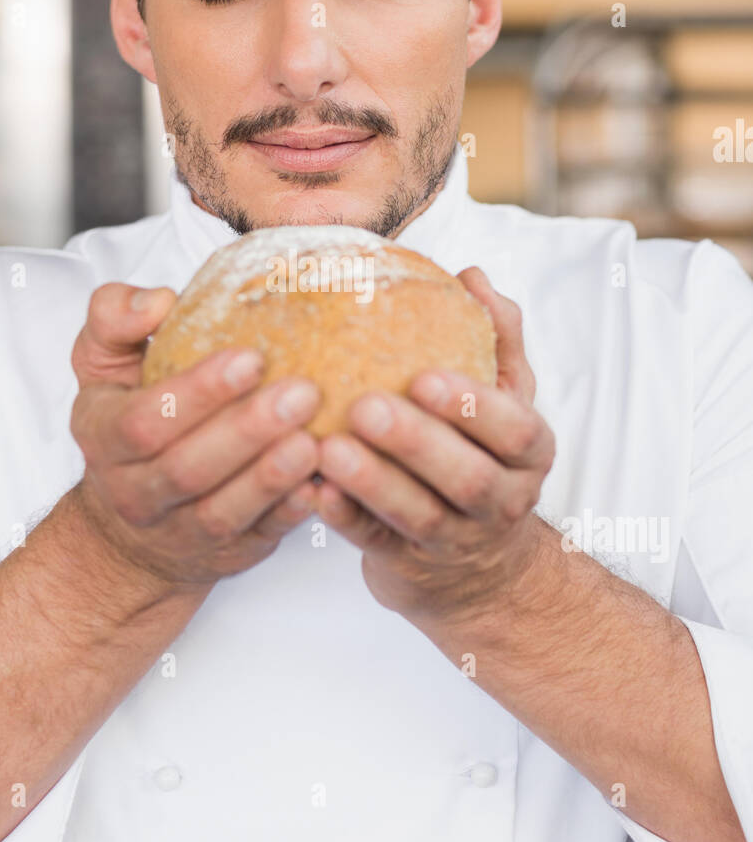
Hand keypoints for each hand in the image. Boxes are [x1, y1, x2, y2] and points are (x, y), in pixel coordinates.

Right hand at [69, 283, 320, 597]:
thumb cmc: (130, 422)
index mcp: (104, 436)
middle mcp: (135, 491)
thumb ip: (116, 319)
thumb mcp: (105, 365)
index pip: (143, 421)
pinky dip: (289, 514)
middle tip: (303, 392)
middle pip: (187, 467)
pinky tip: (320, 485)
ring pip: (222, 512)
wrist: (129, 530)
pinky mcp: (225, 555)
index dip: (197, 393)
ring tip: (314, 440)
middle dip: (246, 430)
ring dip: (270, 477)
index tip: (251, 357)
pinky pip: (258, 539)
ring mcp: (180, 531)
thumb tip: (158, 302)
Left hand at [313, 267, 555, 621]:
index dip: (473, 407)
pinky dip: (344, 518)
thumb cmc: (483, 454)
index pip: (515, 431)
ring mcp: (455, 539)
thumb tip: (472, 276)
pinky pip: (374, 544)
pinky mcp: (407, 563)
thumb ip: (497, 338)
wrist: (477, 565)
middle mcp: (501, 501)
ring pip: (418, 515)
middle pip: (466, 478)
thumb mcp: (506, 399)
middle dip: (416, 443)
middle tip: (365, 407)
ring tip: (329, 449)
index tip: (424, 377)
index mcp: (529, 452)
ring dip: (373, 482)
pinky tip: (312, 491)